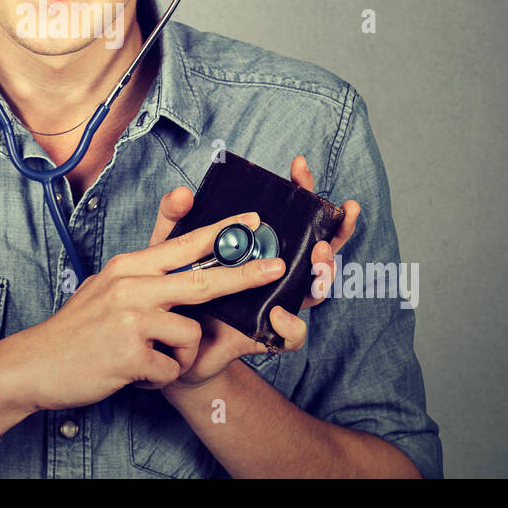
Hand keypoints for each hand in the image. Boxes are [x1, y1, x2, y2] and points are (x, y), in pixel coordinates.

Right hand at [10, 202, 289, 412]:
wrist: (36, 364)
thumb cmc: (77, 329)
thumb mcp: (107, 287)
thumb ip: (144, 277)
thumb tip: (184, 267)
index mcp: (128, 267)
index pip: (182, 245)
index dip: (221, 232)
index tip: (252, 222)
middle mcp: (131, 287)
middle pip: (202, 281)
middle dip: (245, 275)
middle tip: (275, 269)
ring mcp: (129, 320)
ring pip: (190, 334)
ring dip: (179, 355)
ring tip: (149, 358)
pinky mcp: (129, 355)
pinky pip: (171, 369)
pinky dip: (158, 377)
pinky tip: (134, 373)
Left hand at [159, 156, 360, 391]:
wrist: (167, 342)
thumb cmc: (176, 289)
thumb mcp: (170, 248)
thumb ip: (173, 219)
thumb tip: (183, 193)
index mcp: (260, 246)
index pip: (291, 214)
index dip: (301, 189)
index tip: (298, 166)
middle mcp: (275, 272)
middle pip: (319, 247)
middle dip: (337, 228)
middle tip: (341, 211)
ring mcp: (277, 302)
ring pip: (317, 288)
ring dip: (325, 271)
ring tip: (317, 255)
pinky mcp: (268, 335)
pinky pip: (292, 334)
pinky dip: (291, 325)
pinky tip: (277, 314)